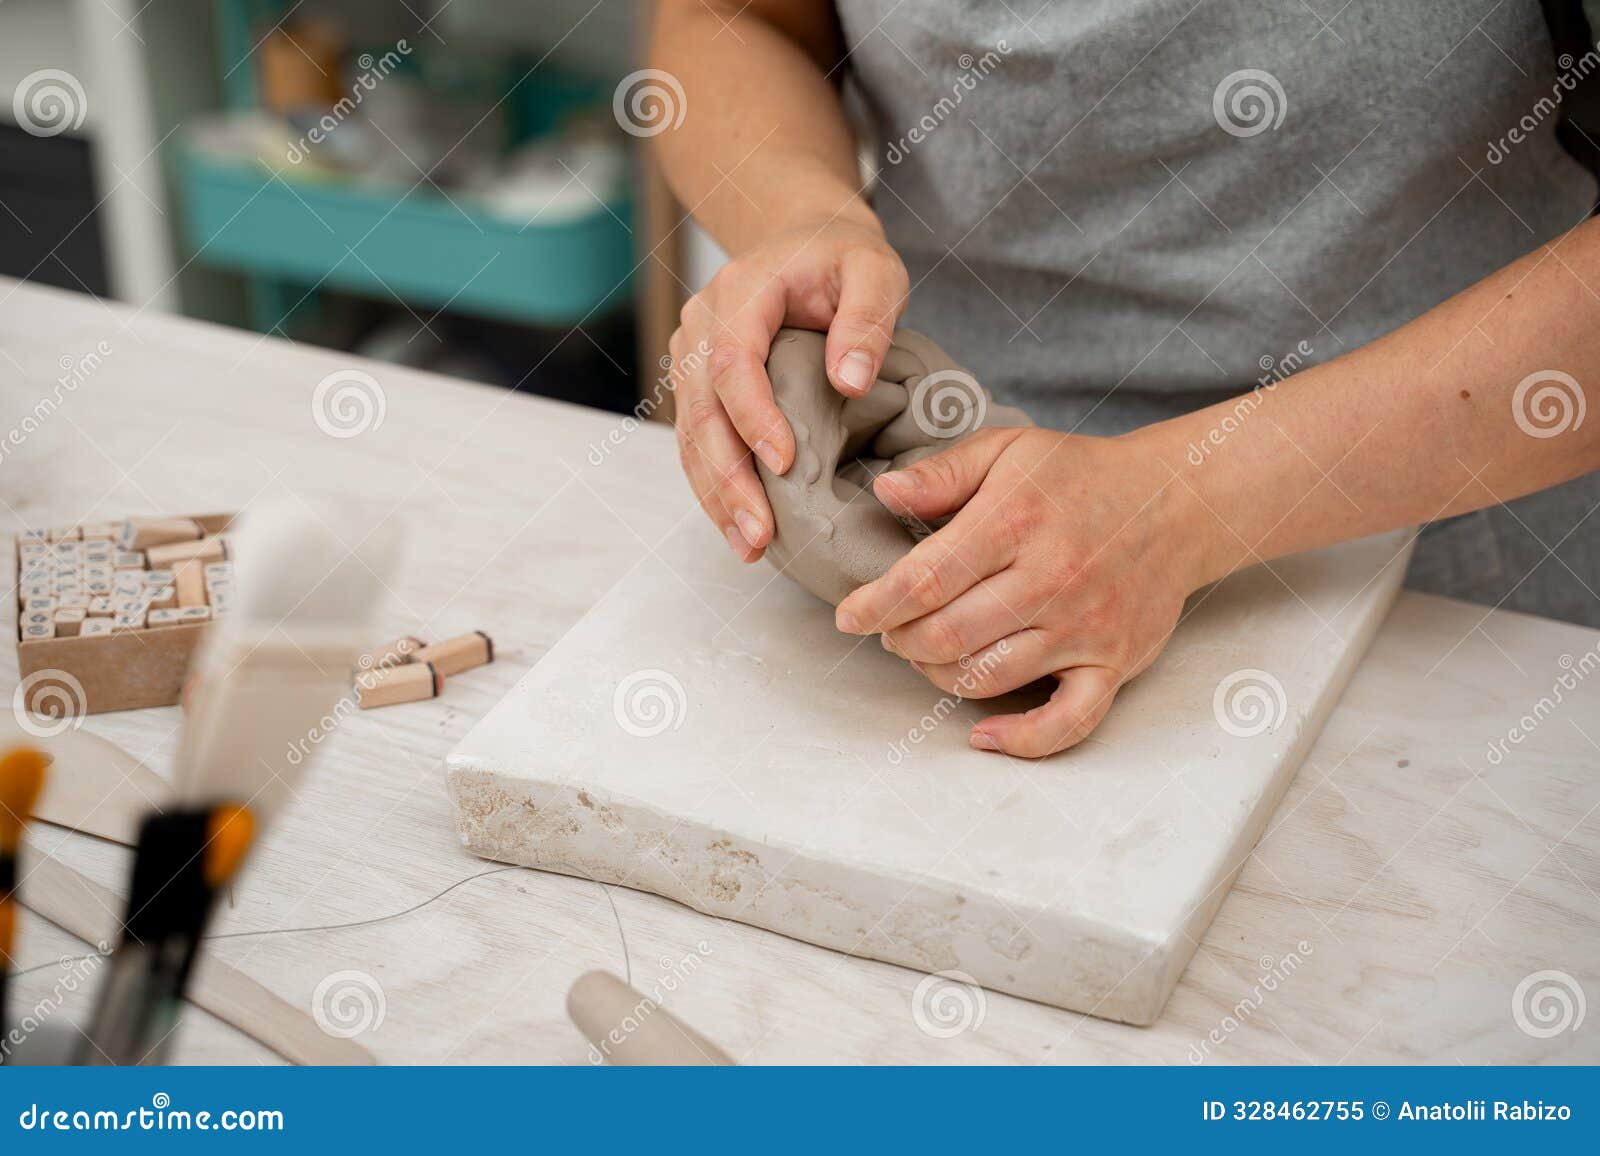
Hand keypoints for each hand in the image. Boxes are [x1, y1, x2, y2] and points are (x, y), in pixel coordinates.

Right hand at [669, 217, 907, 560]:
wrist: (803, 241)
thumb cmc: (842, 259)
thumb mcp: (875, 271)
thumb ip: (867, 319)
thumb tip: (850, 381)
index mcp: (740, 291)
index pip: (733, 360)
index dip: (753, 416)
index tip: (785, 463)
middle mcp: (701, 324)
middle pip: (702, 410)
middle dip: (729, 477)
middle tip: (761, 532)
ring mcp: (691, 357)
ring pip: (692, 436)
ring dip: (716, 495)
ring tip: (750, 547)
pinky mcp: (696, 387)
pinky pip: (697, 443)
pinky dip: (715, 488)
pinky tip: (740, 529)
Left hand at [834, 427, 1209, 757]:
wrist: (1177, 501)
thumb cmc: (1080, 476)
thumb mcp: (1008, 449)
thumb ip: (943, 473)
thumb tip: (885, 493)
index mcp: (1015, 522)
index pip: (924, 580)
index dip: (875, 605)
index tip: (849, 616)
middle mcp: (1051, 579)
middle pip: (947, 636)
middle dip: (901, 640)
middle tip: (891, 631)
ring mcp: (1085, 628)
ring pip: (988, 678)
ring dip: (939, 676)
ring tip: (926, 655)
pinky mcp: (1114, 663)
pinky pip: (1067, 722)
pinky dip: (1022, 740)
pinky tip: (983, 734)